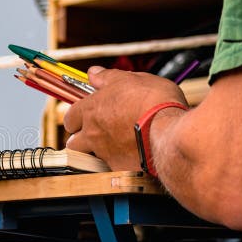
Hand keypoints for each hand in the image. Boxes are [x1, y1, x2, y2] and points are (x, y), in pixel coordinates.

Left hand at [63, 67, 187, 169]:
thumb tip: (94, 72)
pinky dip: (118, 164)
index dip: (77, 118)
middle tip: (97, 134)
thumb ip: (108, 77)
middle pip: (73, 142)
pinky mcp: (118, 168)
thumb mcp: (133, 79)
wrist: (170, 131)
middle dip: (81, 140)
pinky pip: (111, 169)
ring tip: (112, 148)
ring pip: (88, 157)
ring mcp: (104, 152)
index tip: (85, 116)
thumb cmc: (154, 103)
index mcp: (92, 109)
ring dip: (95, 153)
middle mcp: (93, 133)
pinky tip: (130, 158)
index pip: (70, 117)